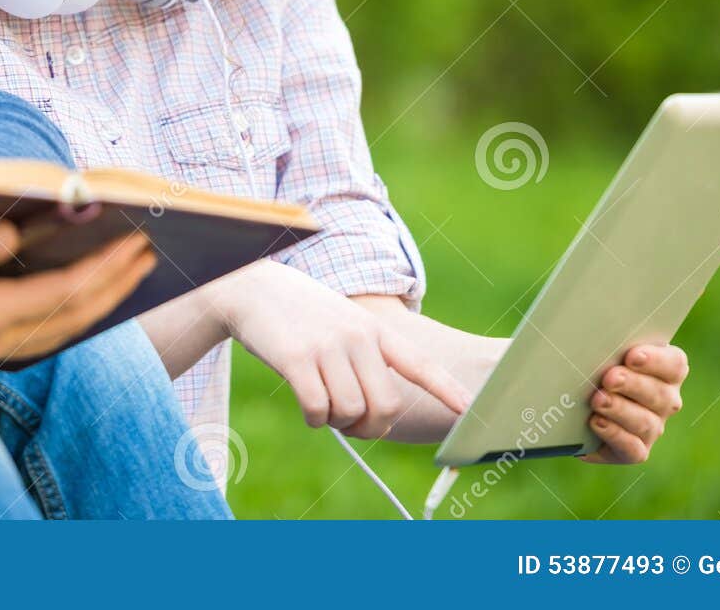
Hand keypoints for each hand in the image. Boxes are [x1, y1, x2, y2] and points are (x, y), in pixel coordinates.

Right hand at [0, 128, 155, 387]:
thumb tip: (8, 231)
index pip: (60, 293)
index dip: (102, 268)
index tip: (136, 239)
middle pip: (70, 314)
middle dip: (114, 284)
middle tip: (151, 252)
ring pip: (57, 329)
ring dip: (99, 301)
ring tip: (132, 270)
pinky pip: (37, 336)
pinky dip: (69, 316)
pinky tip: (82, 296)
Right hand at [211, 262, 472, 437]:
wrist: (251, 289)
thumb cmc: (299, 314)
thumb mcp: (342, 323)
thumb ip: (363, 358)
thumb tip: (376, 413)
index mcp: (374, 329)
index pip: (418, 363)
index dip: (446, 389)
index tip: (468, 410)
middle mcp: (356, 336)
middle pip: (385, 406)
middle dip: (371, 429)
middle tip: (352, 426)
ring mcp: (326, 346)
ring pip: (351, 412)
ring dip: (337, 424)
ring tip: (323, 410)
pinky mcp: (296, 358)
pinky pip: (318, 409)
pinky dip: (314, 420)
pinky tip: (307, 410)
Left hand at [580, 344, 688, 464]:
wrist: (573, 402)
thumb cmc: (591, 362)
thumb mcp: (600, 346)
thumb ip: (605, 337)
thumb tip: (583, 317)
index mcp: (665, 369)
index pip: (674, 364)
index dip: (656, 360)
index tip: (631, 355)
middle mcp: (666, 399)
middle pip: (660, 394)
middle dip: (633, 385)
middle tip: (609, 377)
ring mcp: (653, 426)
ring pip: (646, 422)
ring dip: (621, 410)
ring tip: (597, 400)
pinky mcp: (636, 449)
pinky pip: (634, 449)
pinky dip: (615, 436)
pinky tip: (596, 422)